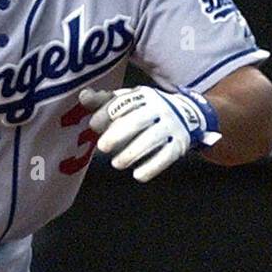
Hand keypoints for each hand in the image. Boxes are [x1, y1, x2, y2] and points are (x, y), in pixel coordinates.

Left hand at [79, 85, 221, 182]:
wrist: (188, 114)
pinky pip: (166, 157)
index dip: (106, 113)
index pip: (123, 103)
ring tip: (116, 164)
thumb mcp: (127, 102)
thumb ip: (103, 101)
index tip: (94, 125)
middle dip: (117, 134)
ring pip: (151, 139)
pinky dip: (151, 167)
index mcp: (143, 96)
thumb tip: (83, 97)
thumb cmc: (146, 110)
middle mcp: (159, 109)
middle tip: (102, 147)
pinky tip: (138, 175)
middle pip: (137, 120)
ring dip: (131, 153)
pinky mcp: (178, 145)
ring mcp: (170, 127)